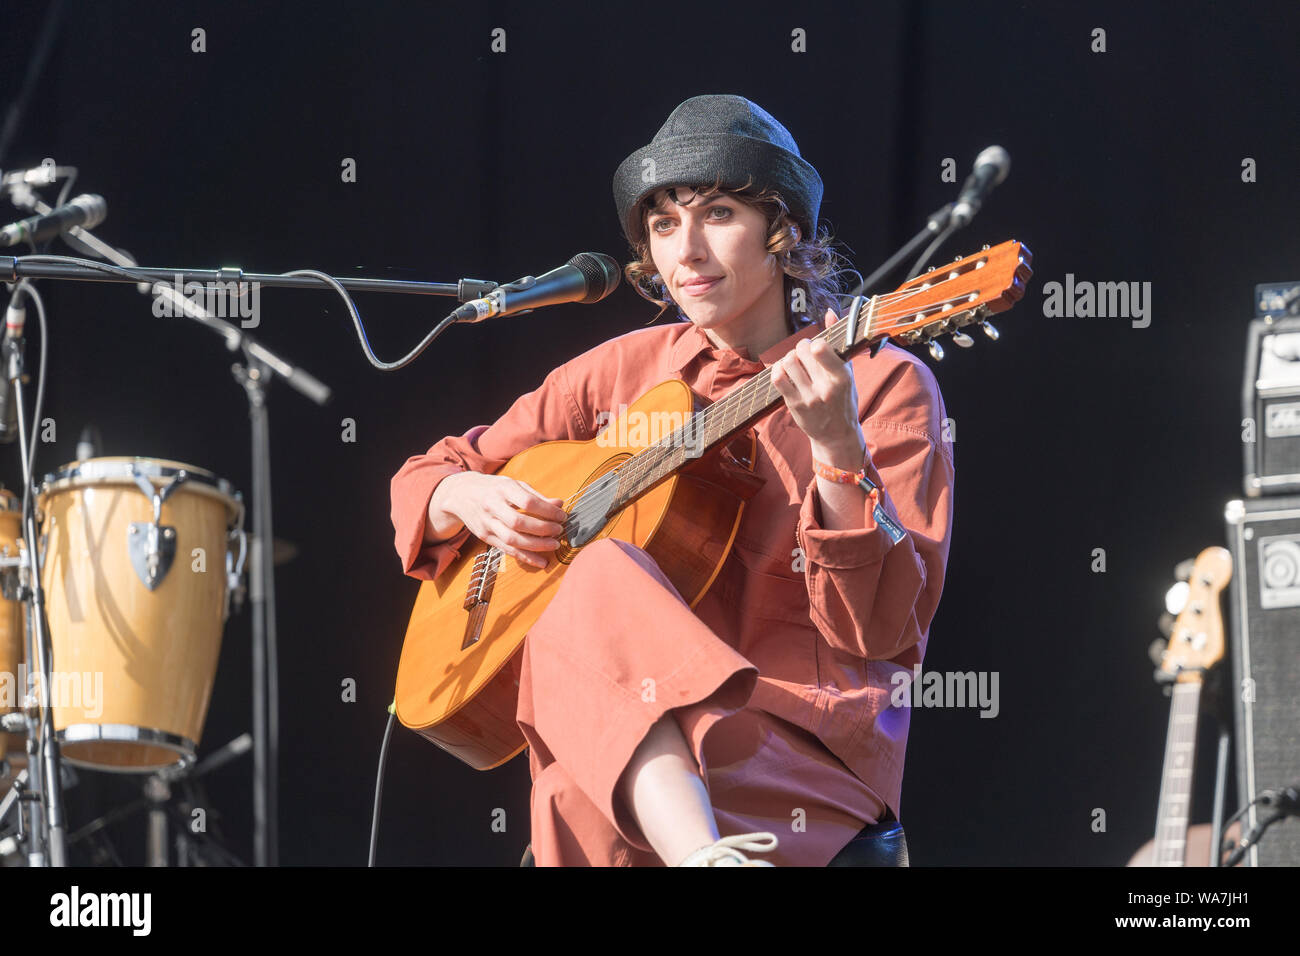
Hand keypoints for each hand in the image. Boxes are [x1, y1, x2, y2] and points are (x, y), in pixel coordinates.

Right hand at [427, 472, 566, 568]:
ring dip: (536, 545)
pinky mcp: (485, 537)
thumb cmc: (493, 488)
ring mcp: (487, 523)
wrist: (460, 494)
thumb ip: (536, 495)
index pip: (527, 502)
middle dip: (542, 529)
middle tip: (559, 531)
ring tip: (554, 545)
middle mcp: (492, 506)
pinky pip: (507, 550)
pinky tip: (541, 561)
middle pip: (519, 522)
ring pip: (512, 539)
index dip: (547, 511)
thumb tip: (560, 505)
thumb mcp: (513, 485)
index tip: (562, 516)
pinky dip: (526, 558)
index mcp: (502, 489)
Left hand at [770, 307, 866, 469]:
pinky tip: (785, 370)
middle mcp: (825, 389)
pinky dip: (778, 368)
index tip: (817, 347)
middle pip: (802, 352)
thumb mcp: (848, 373)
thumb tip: (829, 311)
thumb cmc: (844, 400)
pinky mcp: (794, 405)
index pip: (820, 349)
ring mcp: (808, 398)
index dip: (814, 343)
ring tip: (796, 362)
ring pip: (788, 362)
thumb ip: (838, 342)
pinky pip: (777, 377)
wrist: (836, 435)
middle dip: (801, 347)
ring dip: (789, 357)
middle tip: (805, 353)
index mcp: (842, 378)